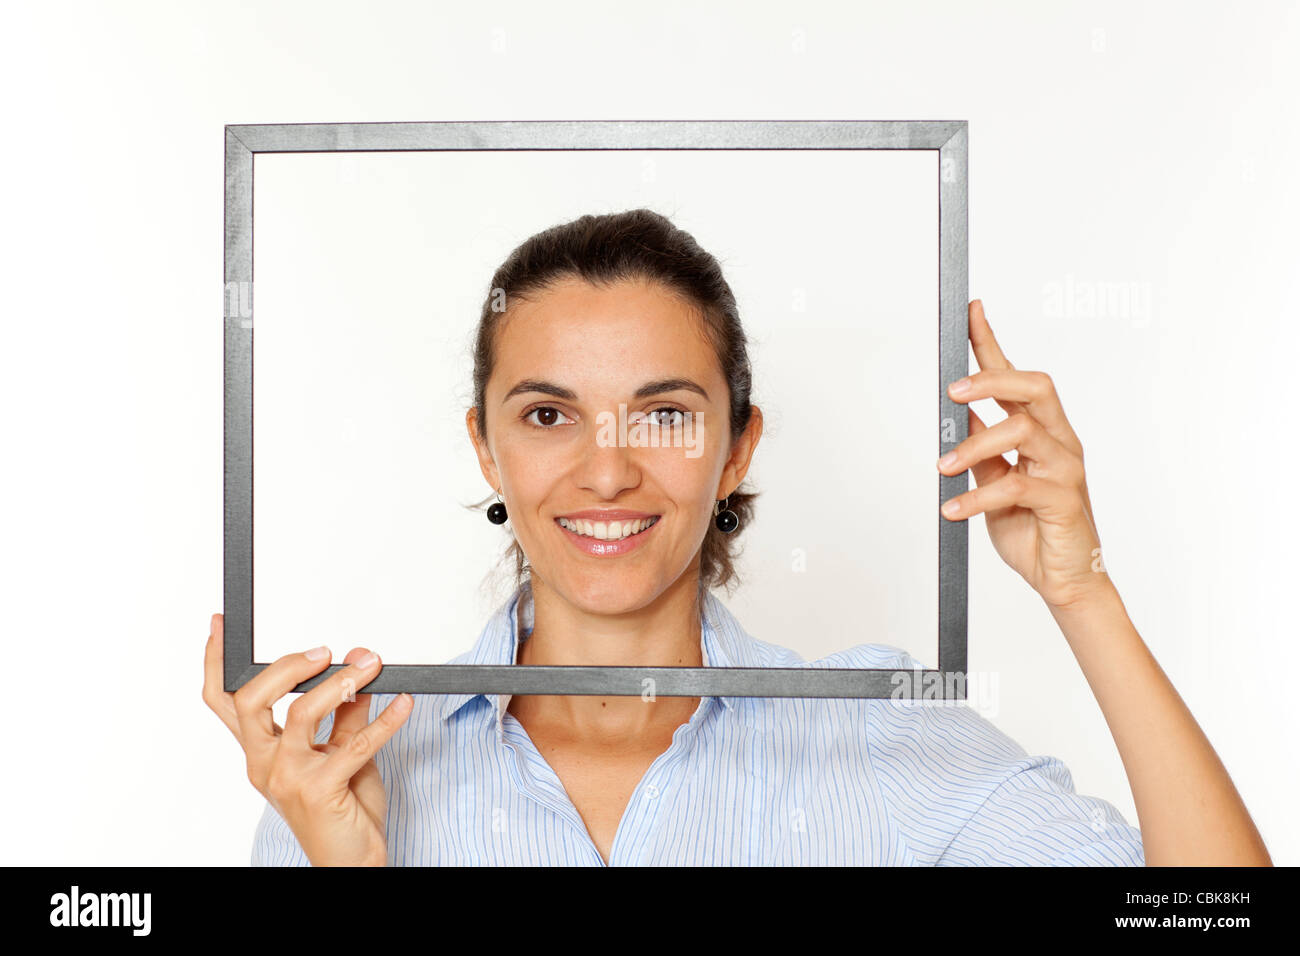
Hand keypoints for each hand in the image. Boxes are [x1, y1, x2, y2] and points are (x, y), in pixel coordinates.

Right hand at [202, 613, 412, 865]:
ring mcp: (288, 778)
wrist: (351, 861)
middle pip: (250, 700)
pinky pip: (355, 744)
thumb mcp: (340, 752)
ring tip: (371, 667)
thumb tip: (358, 663)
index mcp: (260, 752)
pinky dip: (385, 720)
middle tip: (323, 651)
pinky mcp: (320, 789)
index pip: (225, 702)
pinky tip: (404, 705)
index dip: (215, 663)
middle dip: (285, 665)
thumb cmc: (340, 808)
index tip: (218, 626)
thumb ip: (344, 711)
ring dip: (340, 683)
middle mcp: (265, 764)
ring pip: (300, 713)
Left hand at [938, 299, 1113, 611]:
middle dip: (992, 379)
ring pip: (1021, 431)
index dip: (993, 342)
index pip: (1017, 378)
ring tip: (942, 468)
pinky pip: (1016, 485)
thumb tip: (958, 420)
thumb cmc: (1031, 529)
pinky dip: (977, 496)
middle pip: (1035, 387)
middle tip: (953, 393)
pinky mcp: (1062, 500)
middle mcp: (1058, 442)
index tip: (971, 311)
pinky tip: (954, 509)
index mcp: (1041, 432)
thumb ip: (981, 452)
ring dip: (974, 446)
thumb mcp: (994, 484)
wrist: (1063, 580)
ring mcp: (1064, 469)